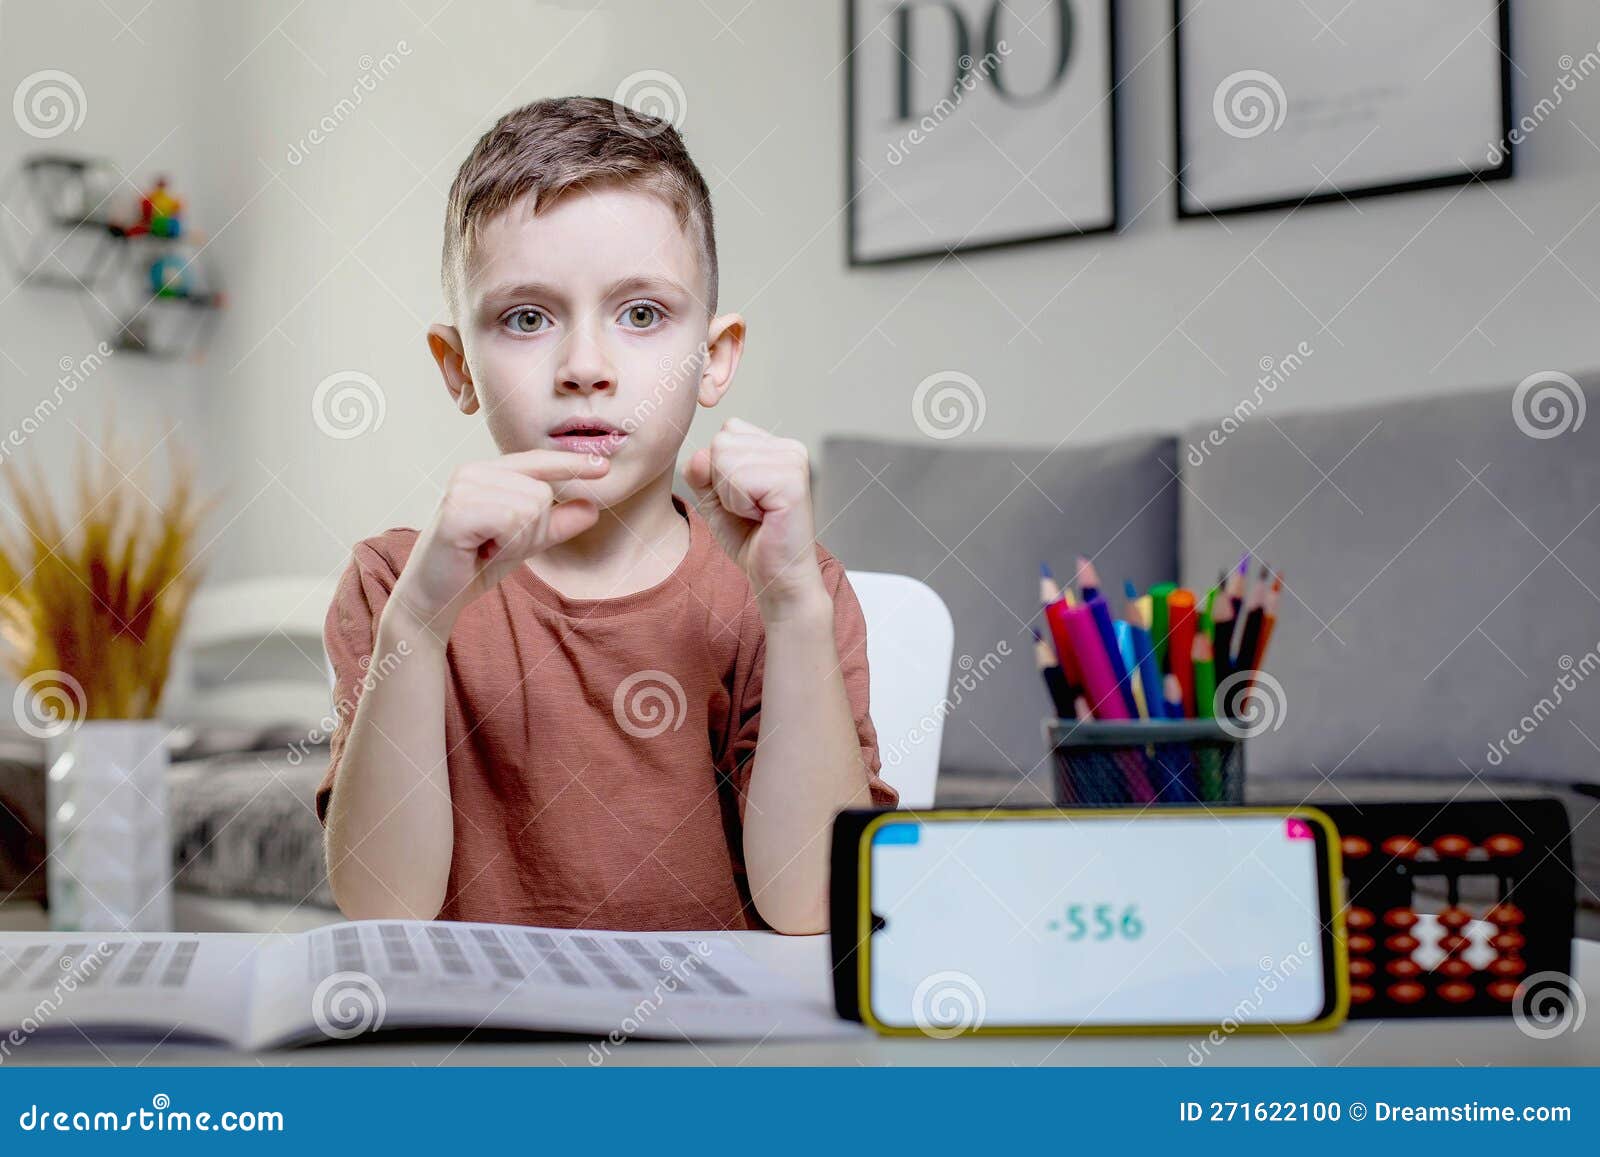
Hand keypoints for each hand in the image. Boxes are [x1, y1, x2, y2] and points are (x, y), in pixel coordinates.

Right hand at [389, 449, 609, 633]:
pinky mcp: (457, 510)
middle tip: (497, 546)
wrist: (435, 597)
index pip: (538, 460)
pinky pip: (513, 520)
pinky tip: (481, 551)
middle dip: (532, 531)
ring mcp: (462, 487)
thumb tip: (593, 508)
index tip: (605, 467)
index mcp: (486, 472)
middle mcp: (472, 471)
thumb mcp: (525, 542)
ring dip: (518, 540)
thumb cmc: (474, 564)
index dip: (571, 464)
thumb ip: (556, 524)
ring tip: (487, 548)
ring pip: (531, 507)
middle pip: (542, 493)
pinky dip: (506, 544)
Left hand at [684, 418, 826, 614]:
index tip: (745, 498)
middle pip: (721, 442)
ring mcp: (794, 462)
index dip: (719, 470)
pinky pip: (737, 478)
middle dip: (722, 483)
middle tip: (750, 509)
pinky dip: (739, 505)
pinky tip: (762, 517)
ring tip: (756, 513)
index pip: (725, 431)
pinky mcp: (791, 482)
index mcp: (777, 446)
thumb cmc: (751, 539)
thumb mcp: (714, 498)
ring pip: (725, 458)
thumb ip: (700, 472)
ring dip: (731, 496)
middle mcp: (790, 448)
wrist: (777, 577)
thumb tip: (700, 455)